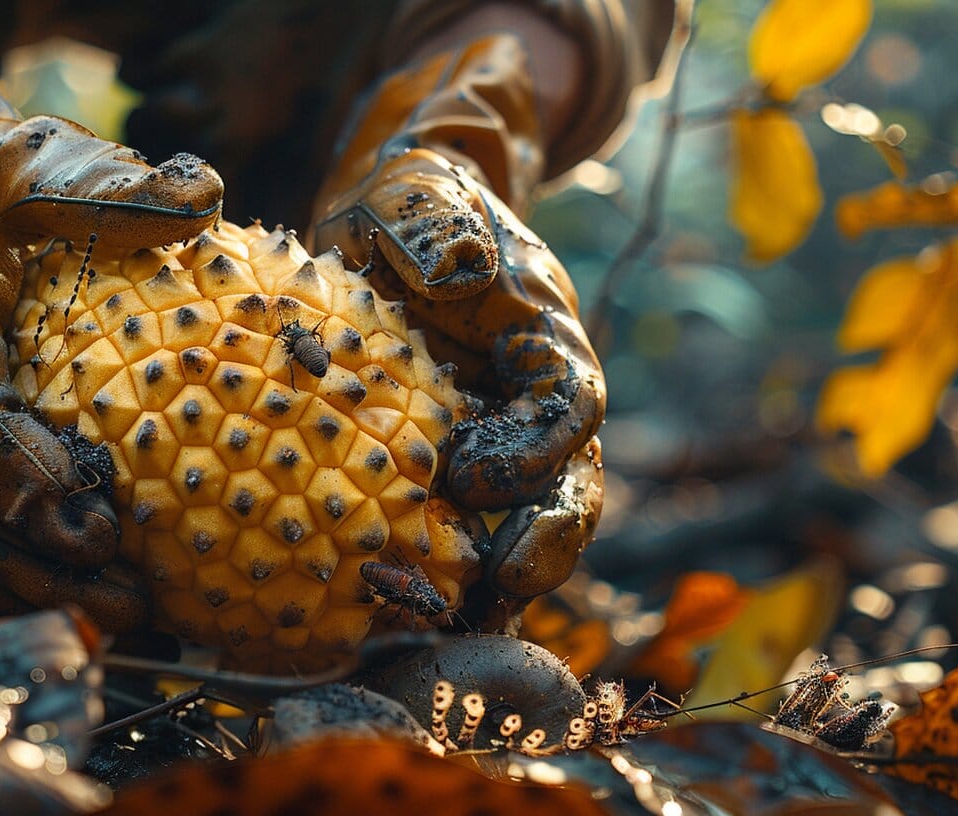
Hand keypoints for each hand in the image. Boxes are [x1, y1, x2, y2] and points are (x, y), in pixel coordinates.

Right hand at [0, 1, 222, 628]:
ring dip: (26, 580)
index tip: (92, 513)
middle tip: (128, 597)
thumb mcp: (48, 160)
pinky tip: (82, 592)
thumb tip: (210, 194)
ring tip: (122, 616)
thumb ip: (118, 183)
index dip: (16, 467)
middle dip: (34, 559)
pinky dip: (11, 564)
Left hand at [311, 32, 605, 603]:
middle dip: (545, 538)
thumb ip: (437, 226)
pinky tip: (412, 617)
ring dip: (501, 573)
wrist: (388, 226)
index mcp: (543, 335)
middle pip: (566, 480)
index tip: (472, 475)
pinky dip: (451, 571)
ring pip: (523, 518)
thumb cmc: (408, 204)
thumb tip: (453, 267)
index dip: (538, 446)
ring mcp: (498, 436)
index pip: (569, 400)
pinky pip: (465, 525)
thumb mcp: (418, 195)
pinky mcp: (450, 463)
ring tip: (465, 627)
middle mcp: (532, 397)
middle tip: (507, 587)